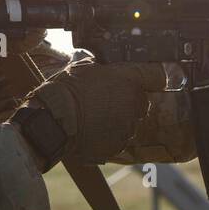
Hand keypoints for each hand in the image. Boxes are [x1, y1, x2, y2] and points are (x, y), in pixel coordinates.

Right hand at [26, 61, 167, 165]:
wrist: (53, 120)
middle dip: (129, 101)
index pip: (156, 76)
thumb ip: (101, 66)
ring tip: (95, 117)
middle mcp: (134, 104)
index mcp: (130, 80)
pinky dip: (110, 136)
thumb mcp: (84, 66)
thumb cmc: (66, 89)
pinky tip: (92, 130)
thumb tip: (100, 63)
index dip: (151, 77)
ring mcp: (127, 127)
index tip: (146, 79)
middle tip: (107, 100)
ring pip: (130, 123)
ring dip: (119, 120)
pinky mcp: (118, 146)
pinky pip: (119, 139)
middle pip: (142, 102)